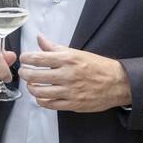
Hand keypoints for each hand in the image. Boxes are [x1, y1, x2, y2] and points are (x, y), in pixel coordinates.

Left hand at [17, 35, 131, 111]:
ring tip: (32, 84)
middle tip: (24, 72)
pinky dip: (41, 100)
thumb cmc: (97, 67)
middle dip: (24, 73)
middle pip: (34, 76)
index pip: (38, 58)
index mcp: (68, 59)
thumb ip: (55, 47)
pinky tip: (41, 96)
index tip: (24, 59)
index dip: (26, 58)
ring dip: (31, 88)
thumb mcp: (76, 53)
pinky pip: (49, 104)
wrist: (118, 83)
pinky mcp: (72, 104)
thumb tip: (39, 38)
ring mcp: (69, 91)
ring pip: (39, 92)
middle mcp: (67, 75)